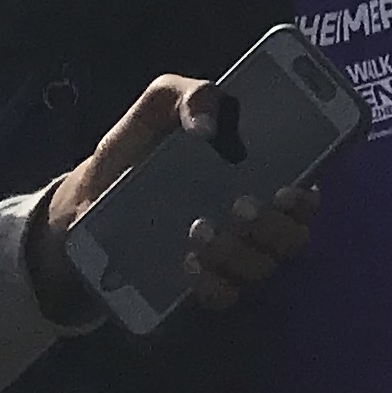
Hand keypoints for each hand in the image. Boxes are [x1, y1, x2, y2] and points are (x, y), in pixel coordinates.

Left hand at [31, 76, 318, 320]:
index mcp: (258, 172)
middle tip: (240, 205)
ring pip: (261, 268)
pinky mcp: (198, 287)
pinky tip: (186, 263)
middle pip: (294, 237)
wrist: (82, 205)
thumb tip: (208, 128)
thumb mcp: (157, 108)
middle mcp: (253, 220)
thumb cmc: (135, 150)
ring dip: (237, 252)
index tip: (290, 188)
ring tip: (199, 230)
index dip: (308, 195)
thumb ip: (188, 95)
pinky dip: (211, 283)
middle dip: (274, 225)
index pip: (306, 191)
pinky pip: (224, 297)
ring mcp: (228, 257)